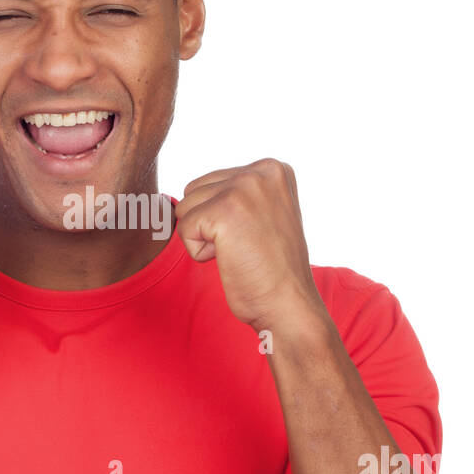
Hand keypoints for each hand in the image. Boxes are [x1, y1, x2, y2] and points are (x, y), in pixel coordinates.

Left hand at [175, 158, 326, 333]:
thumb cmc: (273, 270)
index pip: (212, 182)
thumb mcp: (265, 213)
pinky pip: (184, 228)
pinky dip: (199, 252)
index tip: (256, 236)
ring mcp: (244, 188)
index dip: (222, 217)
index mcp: (274, 168)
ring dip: (204, 237)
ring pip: (186, 208)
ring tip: (240, 251)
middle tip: (246, 246)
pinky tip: (230, 259)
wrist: (289, 305)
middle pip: (195, 190)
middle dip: (209, 224)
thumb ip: (239, 193)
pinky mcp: (224, 211)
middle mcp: (261, 171)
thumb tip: (188, 190)